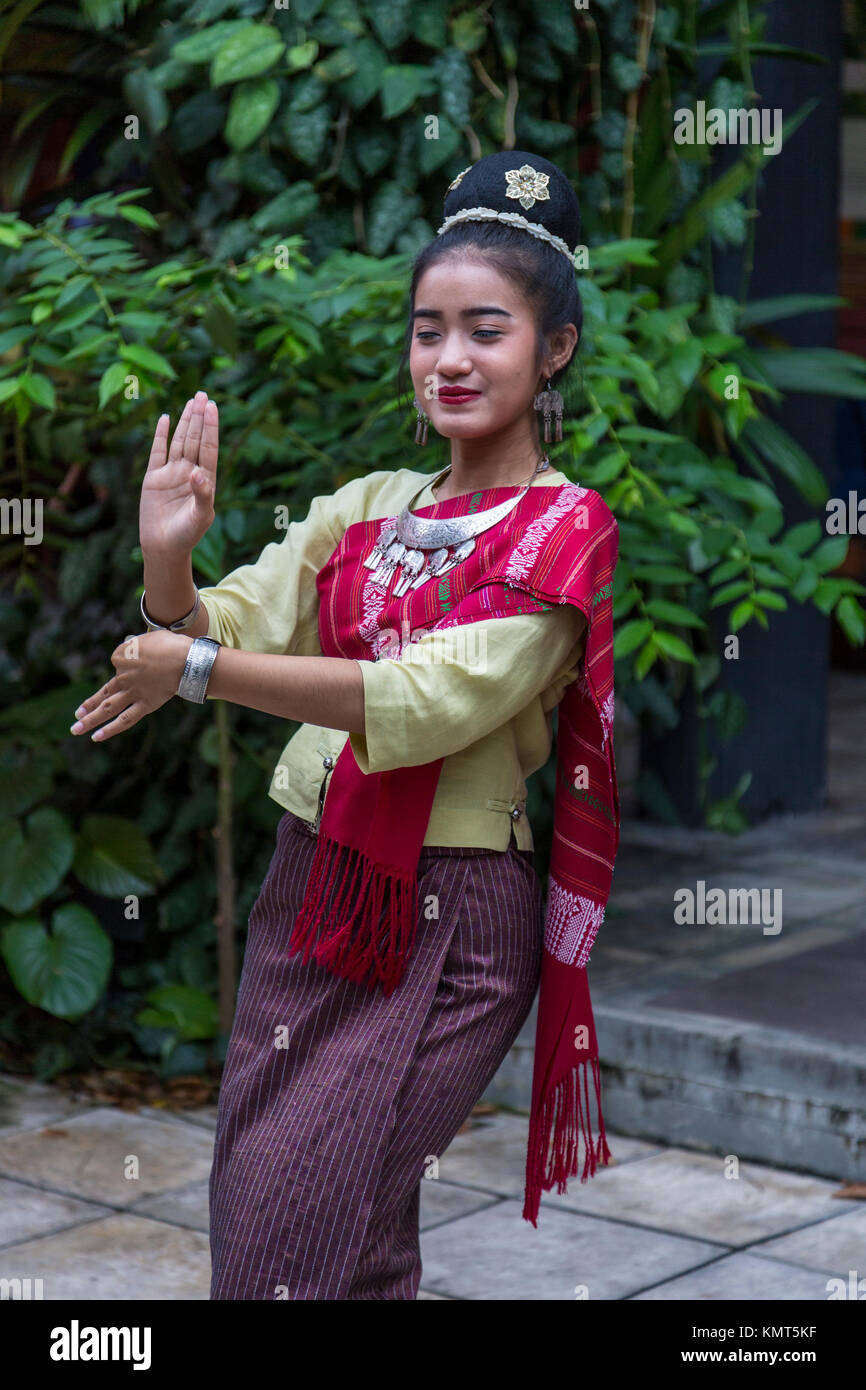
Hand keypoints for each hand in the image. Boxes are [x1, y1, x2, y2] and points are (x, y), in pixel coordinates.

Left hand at [70, 631, 192, 742]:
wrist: (186, 660)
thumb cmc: (172, 645)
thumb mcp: (150, 638)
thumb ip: (139, 646)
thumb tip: (139, 652)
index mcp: (121, 655)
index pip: (118, 662)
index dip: (130, 662)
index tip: (145, 661)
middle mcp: (122, 675)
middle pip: (103, 693)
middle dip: (88, 706)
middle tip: (77, 715)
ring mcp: (132, 692)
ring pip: (107, 708)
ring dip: (90, 720)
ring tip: (76, 729)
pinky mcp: (144, 705)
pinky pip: (125, 719)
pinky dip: (110, 729)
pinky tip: (96, 737)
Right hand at [139, 390, 218, 555]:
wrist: (164, 547)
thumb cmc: (187, 535)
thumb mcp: (200, 516)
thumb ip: (203, 494)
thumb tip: (199, 472)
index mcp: (205, 479)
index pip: (208, 447)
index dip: (210, 427)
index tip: (213, 407)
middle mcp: (189, 472)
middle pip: (195, 439)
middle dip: (199, 417)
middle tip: (203, 394)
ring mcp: (172, 473)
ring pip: (179, 441)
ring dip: (185, 422)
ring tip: (192, 401)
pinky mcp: (154, 478)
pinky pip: (158, 452)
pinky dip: (161, 436)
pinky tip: (165, 418)